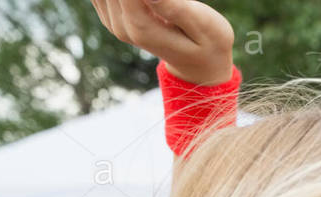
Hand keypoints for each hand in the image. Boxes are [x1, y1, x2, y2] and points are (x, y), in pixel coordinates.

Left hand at [92, 0, 234, 84]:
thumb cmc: (208, 43)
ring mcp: (114, 25)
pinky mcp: (111, 18)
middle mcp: (122, 28)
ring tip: (163, 3)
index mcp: (141, 28)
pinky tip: (147, 2)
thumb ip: (174, 7)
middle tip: (168, 1)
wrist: (201, 66)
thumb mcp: (202, 25)